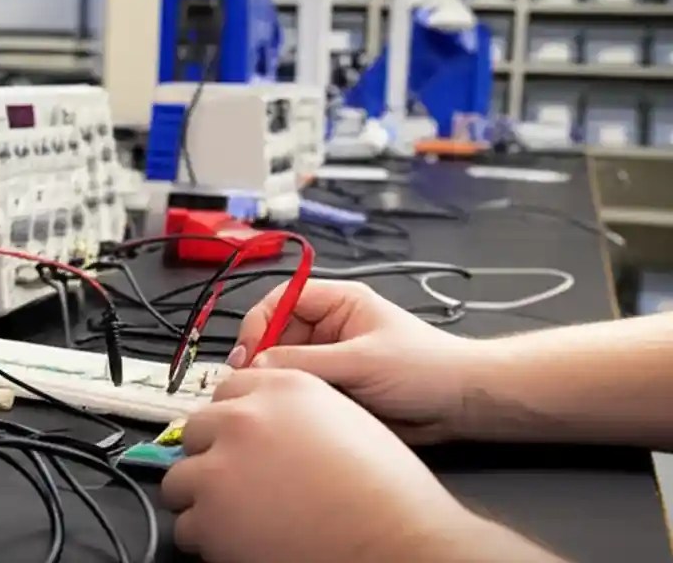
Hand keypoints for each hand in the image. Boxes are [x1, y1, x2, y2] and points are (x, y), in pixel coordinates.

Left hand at [161, 368, 476, 562]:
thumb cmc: (386, 491)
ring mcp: (220, 466)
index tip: (240, 442)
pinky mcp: (208, 514)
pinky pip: (186, 525)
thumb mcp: (346, 419)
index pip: (229, 391)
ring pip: (180, 478)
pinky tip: (242, 542)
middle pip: (198, 430)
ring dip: (204, 498)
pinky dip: (208, 538)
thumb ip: (297, 410)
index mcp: (281, 389)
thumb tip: (267, 420)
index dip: (235, 422)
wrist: (394, 541)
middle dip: (214, 458)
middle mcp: (244, 418)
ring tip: (239, 518)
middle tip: (241, 485)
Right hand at [230, 280, 487, 443]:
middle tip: (250, 384)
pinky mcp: (335, 387)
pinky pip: (301, 389)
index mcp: (338, 303)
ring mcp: (330, 358)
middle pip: (276, 333)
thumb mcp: (361, 360)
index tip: (249, 353)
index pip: (280, 299)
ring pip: (285, 365)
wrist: (461, 404)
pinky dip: (293, 399)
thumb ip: (306, 361)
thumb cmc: (424, 368)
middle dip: (262, 356)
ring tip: (272, 399)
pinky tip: (291, 412)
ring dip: (278, 380)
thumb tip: (257, 366)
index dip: (259, 322)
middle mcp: (329, 327)